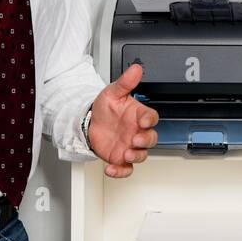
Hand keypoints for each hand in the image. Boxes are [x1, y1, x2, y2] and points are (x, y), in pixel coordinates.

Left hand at [88, 63, 159, 177]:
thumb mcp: (113, 92)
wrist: (90, 122)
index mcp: (138, 116)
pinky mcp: (120, 158)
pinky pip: (126, 169)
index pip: (151, 118)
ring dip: (136, 156)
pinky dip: (120, 172)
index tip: (143, 121)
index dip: (149, 120)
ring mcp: (130, 146)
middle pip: (151, 139)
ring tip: (126, 154)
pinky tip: (111, 169)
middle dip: (145, 141)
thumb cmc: (105, 108)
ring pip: (141, 155)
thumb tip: (136, 68)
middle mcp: (137, 132)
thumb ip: (125, 82)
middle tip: (136, 139)